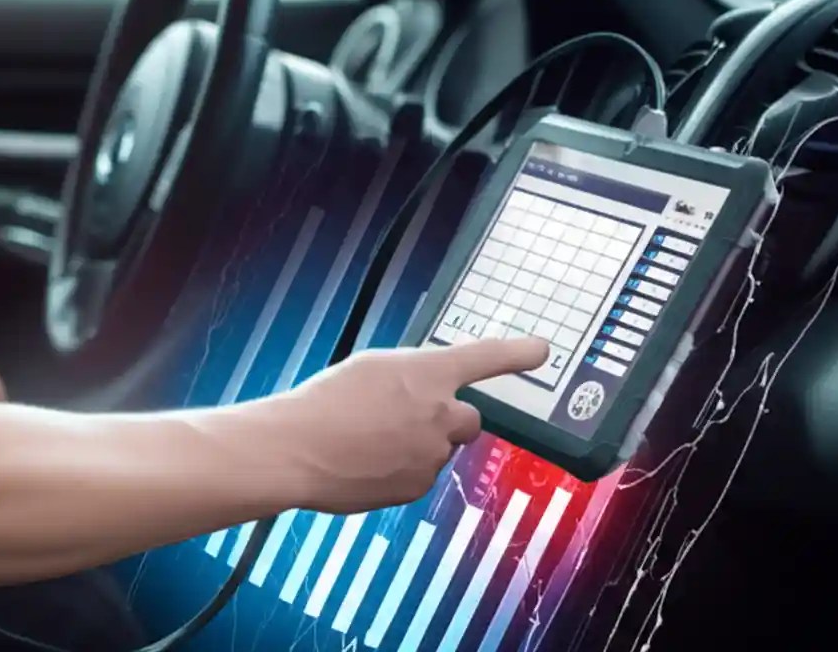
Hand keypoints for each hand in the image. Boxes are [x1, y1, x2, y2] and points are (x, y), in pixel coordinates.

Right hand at [268, 337, 547, 513]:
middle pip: (469, 418)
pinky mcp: (416, 486)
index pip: (484, 358)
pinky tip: (365, 461)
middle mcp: (439, 413)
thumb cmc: (324, 403)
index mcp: (427, 373)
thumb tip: (426, 392)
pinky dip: (399, 469)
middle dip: (448, 418)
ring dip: (416, 444)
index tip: (541, 350)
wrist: (296, 450)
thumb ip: (410, 376)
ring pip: (438, 449)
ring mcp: (431, 454)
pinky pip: (419, 474)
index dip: (516, 353)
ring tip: (367, 439)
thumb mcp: (371, 368)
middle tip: (408, 417)